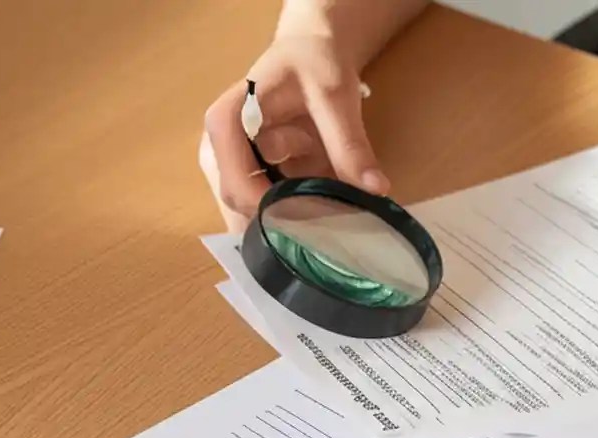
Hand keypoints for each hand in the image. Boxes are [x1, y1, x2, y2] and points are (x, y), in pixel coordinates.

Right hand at [199, 32, 386, 231]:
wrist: (314, 52)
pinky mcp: (260, 179)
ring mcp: (238, 167)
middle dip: (283, 218)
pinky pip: (275, 209)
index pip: (235, 181)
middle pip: (241, 204)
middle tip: (328, 225)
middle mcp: (222, 149)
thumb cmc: (314, 63)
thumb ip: (350, 144)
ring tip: (330, 218)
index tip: (312, 219)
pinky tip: (327, 216)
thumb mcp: (336, 98)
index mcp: (228, 122)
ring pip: (257, 212)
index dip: (267, 207)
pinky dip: (301, 216)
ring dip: (293, 220)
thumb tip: (376, 189)